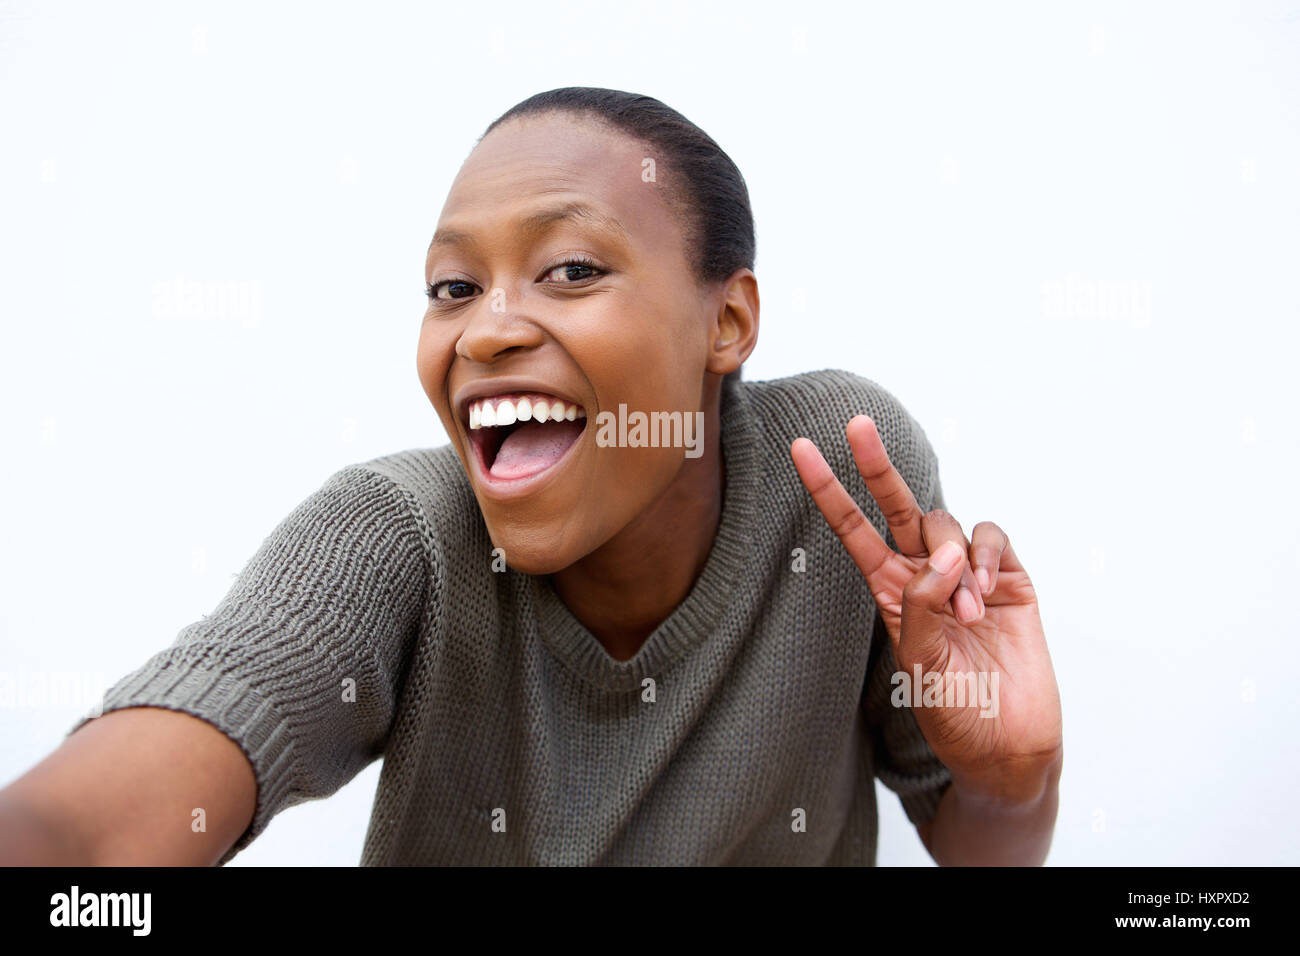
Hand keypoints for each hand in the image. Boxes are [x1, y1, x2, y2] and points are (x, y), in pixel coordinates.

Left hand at [790, 415, 1061, 800]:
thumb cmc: (954, 713)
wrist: (1009, 746)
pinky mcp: (1009, 579)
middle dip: (876, 465)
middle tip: (856, 424)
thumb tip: (940, 558)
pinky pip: (990, 539)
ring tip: (967, 614)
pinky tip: (986, 592)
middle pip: (897, 506)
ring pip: (947, 524)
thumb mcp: (917, 665)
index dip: (828, 490)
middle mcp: (924, 575)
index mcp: (890, 592)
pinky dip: (984, 556)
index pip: (852, 529)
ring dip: (954, 562)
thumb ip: (920, 608)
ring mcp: (967, 575)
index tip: (800, 449)